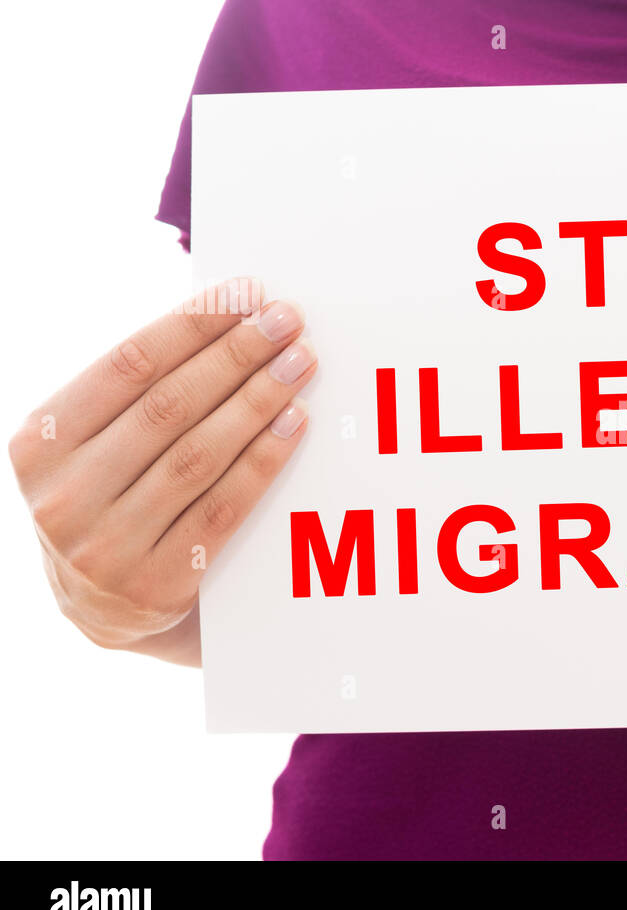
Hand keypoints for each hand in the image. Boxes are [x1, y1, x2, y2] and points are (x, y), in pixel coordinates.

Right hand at [8, 278, 315, 665]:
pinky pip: (223, 509)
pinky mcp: (155, 586)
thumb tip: (225, 315)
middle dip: (236, 355)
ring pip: (198, 456)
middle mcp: (63, 495)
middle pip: (168, 406)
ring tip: (300, 364)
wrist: (103, 612)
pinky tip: (295, 423)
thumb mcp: (96, 446)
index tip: (246, 293)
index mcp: (39, 443)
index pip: (127, 365)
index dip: (193, 325)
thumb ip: (138, 393)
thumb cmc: (112, 500)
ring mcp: (105, 547)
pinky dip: (263, 460)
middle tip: (288, 320)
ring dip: (258, 401)